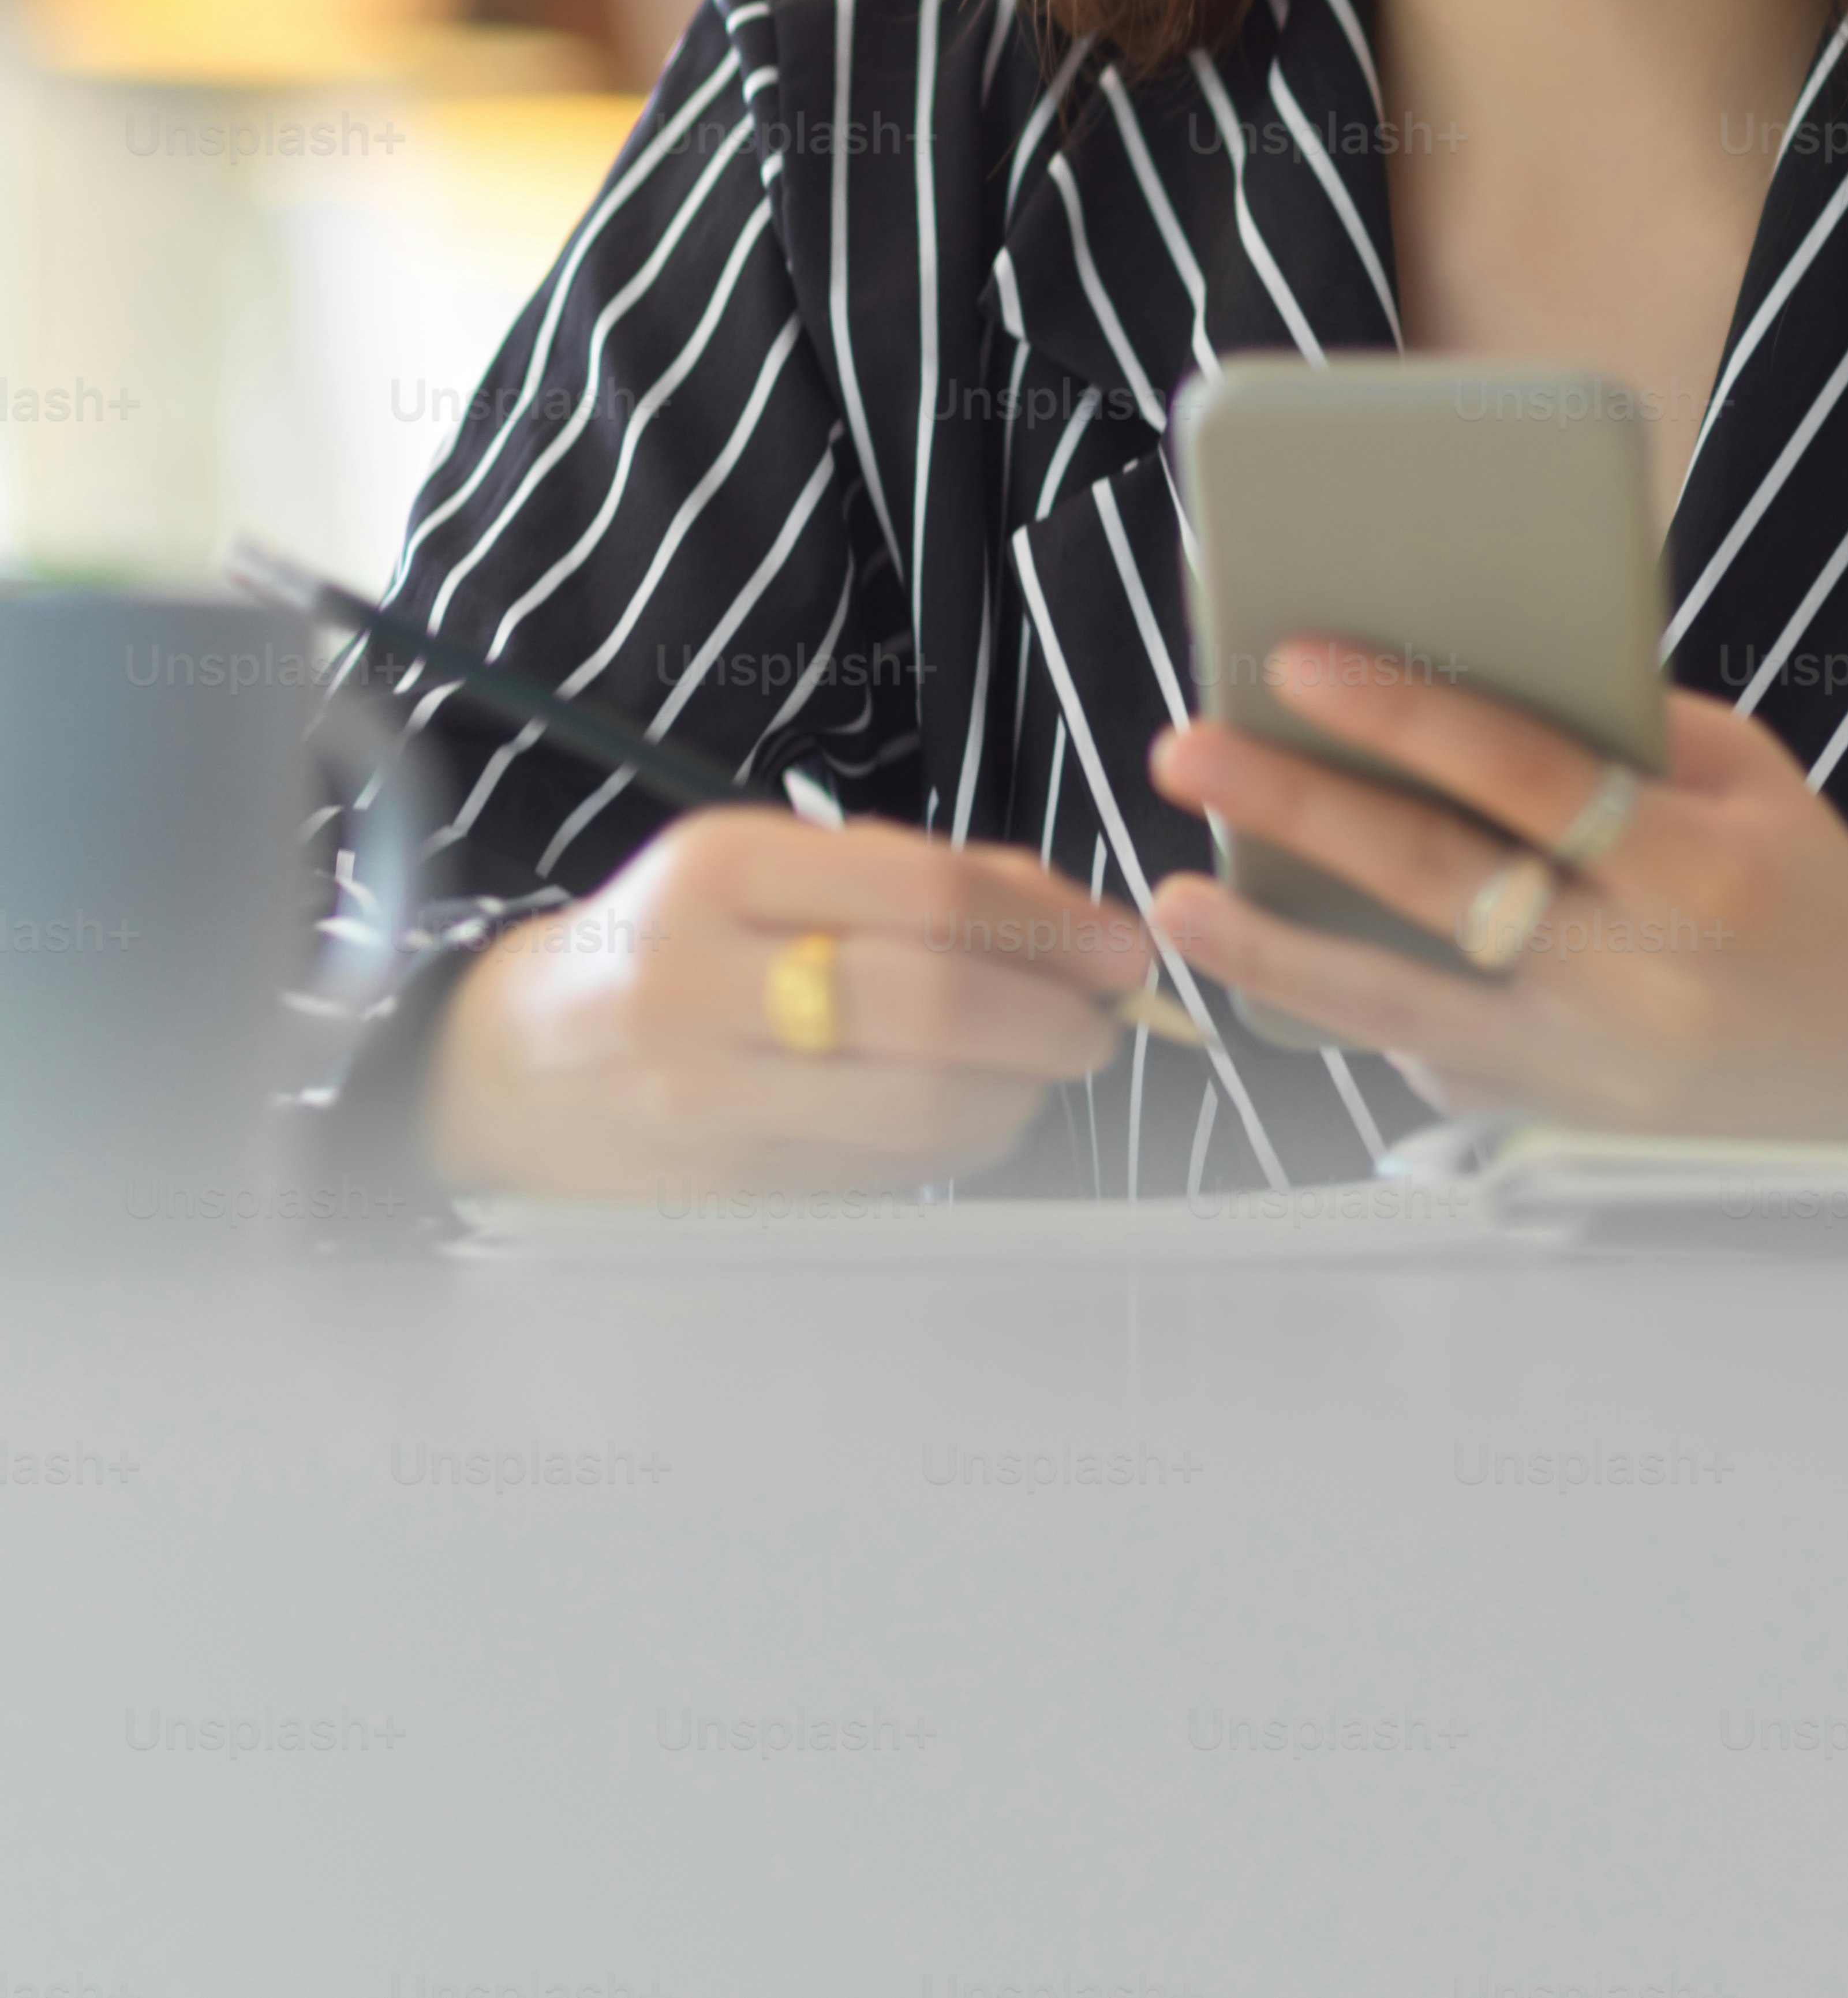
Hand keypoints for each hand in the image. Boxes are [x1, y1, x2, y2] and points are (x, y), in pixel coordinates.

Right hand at [418, 811, 1156, 1197]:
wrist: (524, 1061)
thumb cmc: (680, 940)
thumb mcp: (781, 864)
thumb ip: (931, 876)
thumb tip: (1081, 920)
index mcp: (720, 872)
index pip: (924, 895)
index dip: (1048, 926)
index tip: (1121, 947)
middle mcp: (698, 982)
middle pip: (926, 1003)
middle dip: (1049, 1016)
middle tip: (1103, 1020)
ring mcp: (701, 1096)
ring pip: (913, 1103)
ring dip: (1019, 1089)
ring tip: (1050, 1064)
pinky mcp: (717, 1184)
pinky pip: (883, 1169)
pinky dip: (962, 1142)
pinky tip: (982, 1109)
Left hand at [1143, 638, 1847, 1141]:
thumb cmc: (1811, 898)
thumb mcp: (1756, 782)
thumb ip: (1631, 727)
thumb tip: (1472, 671)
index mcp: (1698, 864)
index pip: (1528, 771)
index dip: (1409, 711)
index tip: (1301, 658)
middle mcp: (1641, 974)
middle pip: (1438, 879)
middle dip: (1297, 805)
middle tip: (1189, 749)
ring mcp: (1594, 1068)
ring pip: (1400, 1004)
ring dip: (1274, 949)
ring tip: (1177, 894)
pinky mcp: (1565, 1129)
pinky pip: (1435, 1064)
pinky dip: (1357, 1013)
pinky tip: (1288, 966)